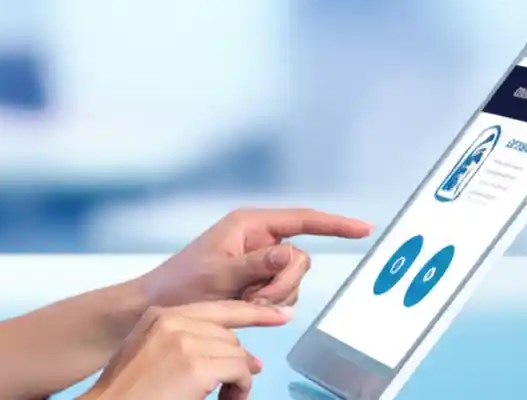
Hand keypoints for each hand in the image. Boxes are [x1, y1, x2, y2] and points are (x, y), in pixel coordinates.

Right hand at [83, 301, 291, 399]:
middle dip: (238, 360)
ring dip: (238, 380)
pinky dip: (241, 389)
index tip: (280, 315)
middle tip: (234, 388)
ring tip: (223, 399)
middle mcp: (172, 320)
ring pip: (237, 352)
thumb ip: (191, 347)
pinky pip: (240, 371)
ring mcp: (184, 340)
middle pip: (229, 333)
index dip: (252, 312)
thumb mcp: (152, 356)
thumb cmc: (128, 393)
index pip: (217, 307)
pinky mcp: (196, 365)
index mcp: (159, 316)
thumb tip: (245, 358)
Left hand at [137, 208, 373, 309]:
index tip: (364, 228)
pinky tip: (246, 306)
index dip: (335, 224)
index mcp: (248, 224)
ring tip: (244, 302)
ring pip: (294, 279)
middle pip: (300, 259)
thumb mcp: (218, 273)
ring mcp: (260, 260)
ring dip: (275, 296)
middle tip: (256, 299)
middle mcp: (258, 238)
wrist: (162, 304)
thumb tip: (288, 254)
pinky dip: (270, 304)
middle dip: (284, 283)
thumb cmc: (182, 283)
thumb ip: (255, 265)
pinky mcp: (259, 279)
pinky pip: (284, 293)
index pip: (303, 219)